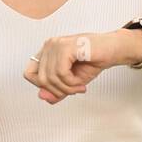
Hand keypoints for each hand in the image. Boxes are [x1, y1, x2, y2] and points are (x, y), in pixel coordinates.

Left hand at [23, 29, 141, 104]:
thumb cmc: (93, 61)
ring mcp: (56, 44)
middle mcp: (49, 46)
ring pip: (50, 78)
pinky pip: (61, 73)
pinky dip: (71, 83)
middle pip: (40, 79)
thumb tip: (42, 96)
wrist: (113, 50)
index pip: (29, 74)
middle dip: (58, 91)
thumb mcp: (71, 81)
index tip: (61, 90)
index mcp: (47, 52)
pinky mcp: (65, 47)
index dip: (43, 87)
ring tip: (79, 87)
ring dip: (67, 88)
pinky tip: (81, 83)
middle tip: (75, 91)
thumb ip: (56, 89)